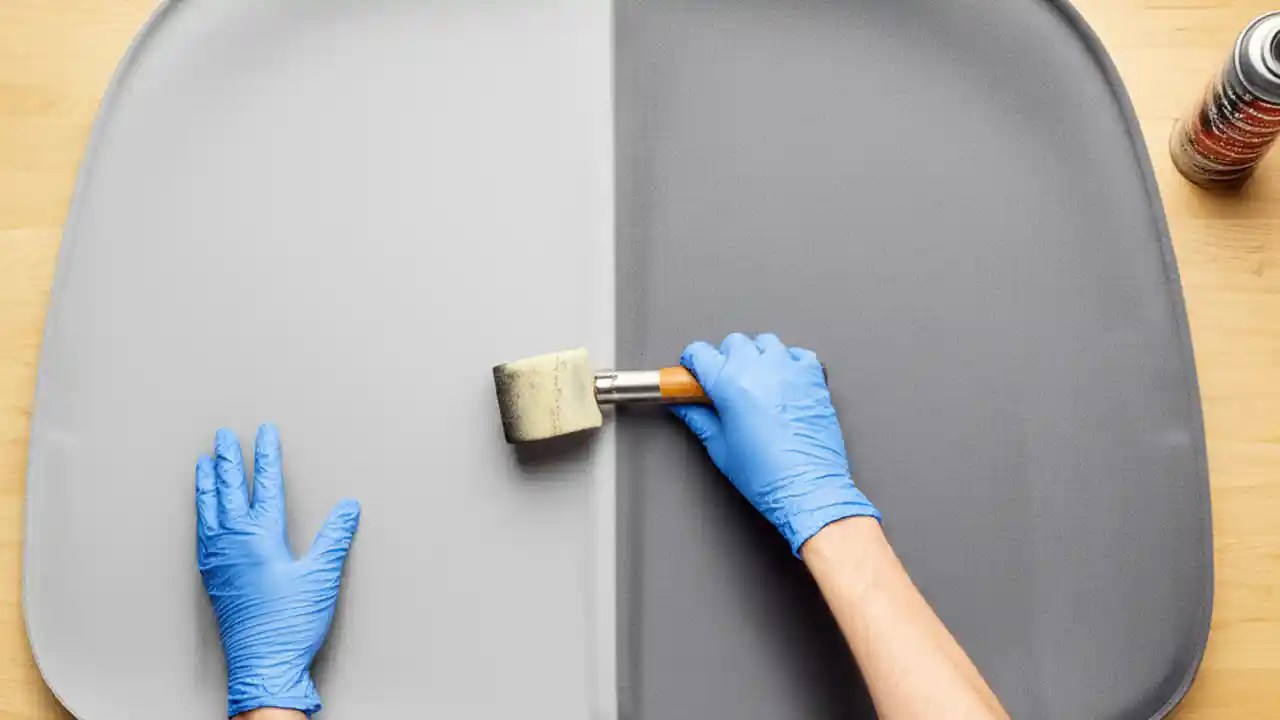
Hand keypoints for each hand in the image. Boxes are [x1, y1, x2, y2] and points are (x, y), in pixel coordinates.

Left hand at [196, 424, 360, 717]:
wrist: (262, 663)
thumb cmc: (289, 623)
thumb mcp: (321, 576)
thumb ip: (335, 538)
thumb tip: (348, 508)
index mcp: (262, 535)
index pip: (265, 483)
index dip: (266, 454)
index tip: (265, 432)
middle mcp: (233, 540)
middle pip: (228, 488)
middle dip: (227, 458)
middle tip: (223, 436)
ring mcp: (218, 557)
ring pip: (209, 507)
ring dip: (207, 481)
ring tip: (204, 461)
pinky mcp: (212, 574)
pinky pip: (201, 529)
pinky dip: (201, 509)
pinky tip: (202, 509)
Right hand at [671, 333, 879, 553]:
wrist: (808, 489)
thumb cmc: (768, 476)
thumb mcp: (720, 448)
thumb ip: (699, 419)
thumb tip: (685, 406)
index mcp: (730, 384)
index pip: (699, 353)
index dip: (692, 362)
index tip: (693, 372)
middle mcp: (760, 370)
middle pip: (733, 342)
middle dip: (724, 357)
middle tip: (723, 383)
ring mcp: (789, 370)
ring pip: (766, 343)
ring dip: (756, 355)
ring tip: (755, 381)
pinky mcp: (813, 377)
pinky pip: (798, 354)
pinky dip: (789, 362)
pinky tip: (783, 381)